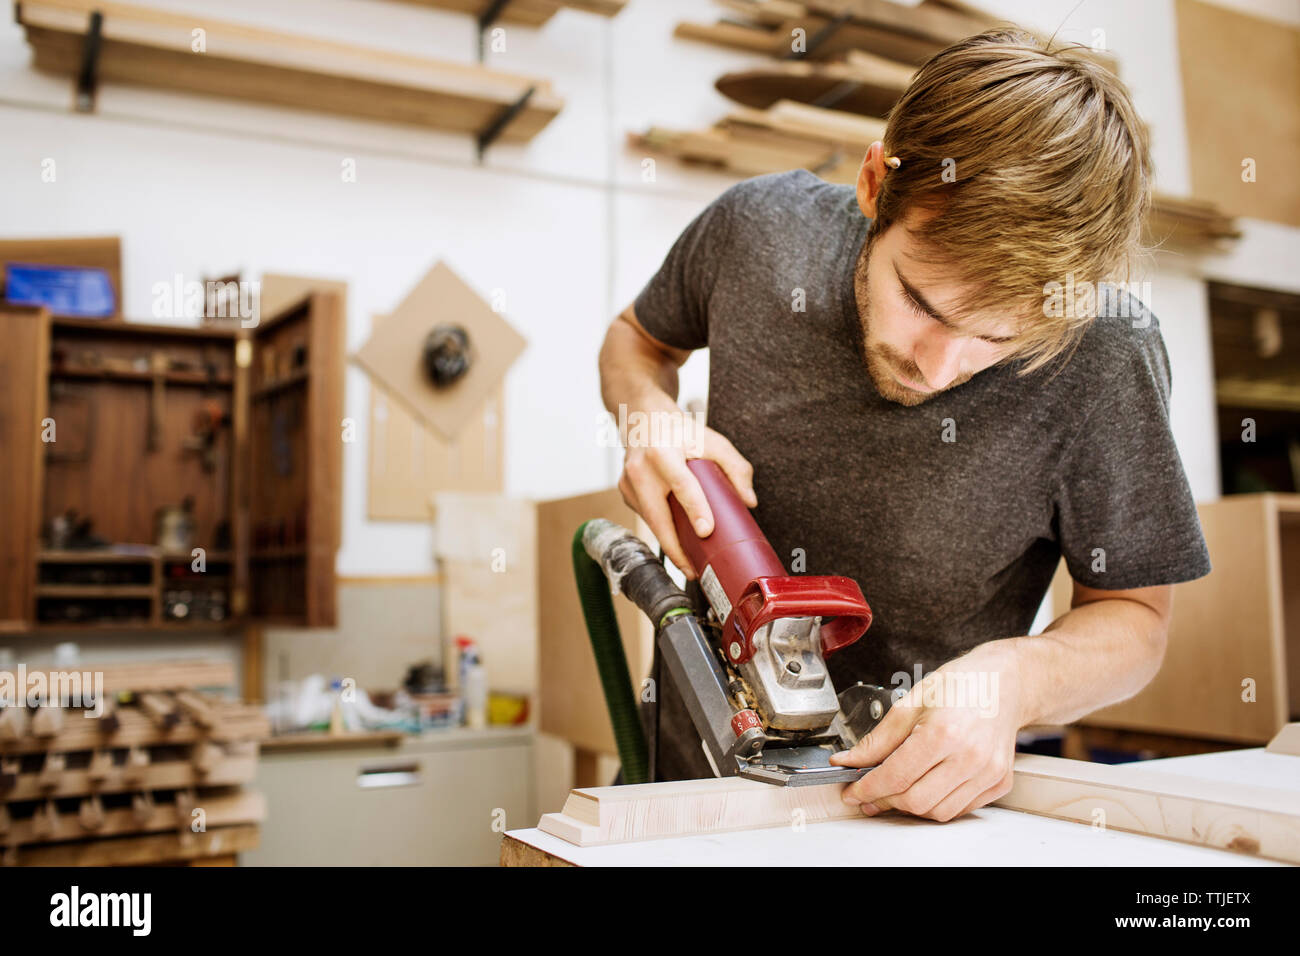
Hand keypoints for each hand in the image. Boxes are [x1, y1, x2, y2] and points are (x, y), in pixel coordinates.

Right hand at [616, 411, 755, 578]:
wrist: (642, 418)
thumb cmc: (680, 431)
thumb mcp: (712, 441)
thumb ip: (736, 467)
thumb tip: (749, 502)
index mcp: (662, 452)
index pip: (682, 484)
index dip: (695, 509)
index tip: (706, 531)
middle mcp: (640, 469)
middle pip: (658, 518)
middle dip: (676, 549)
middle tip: (694, 571)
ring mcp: (628, 483)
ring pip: (652, 523)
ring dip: (670, 543)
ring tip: (690, 562)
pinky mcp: (625, 493)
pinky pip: (647, 517)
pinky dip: (663, 529)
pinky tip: (676, 538)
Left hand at [830, 640, 1023, 821]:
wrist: (1004, 683)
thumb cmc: (960, 685)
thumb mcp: (910, 703)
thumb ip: (877, 740)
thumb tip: (848, 762)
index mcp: (943, 733)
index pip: (896, 777)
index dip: (867, 789)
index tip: (851, 792)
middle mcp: (969, 757)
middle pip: (916, 801)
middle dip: (885, 800)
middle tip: (870, 792)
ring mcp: (988, 773)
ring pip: (938, 812)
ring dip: (911, 806)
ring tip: (897, 788)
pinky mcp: (999, 782)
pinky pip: (960, 809)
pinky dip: (938, 804)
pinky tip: (927, 785)